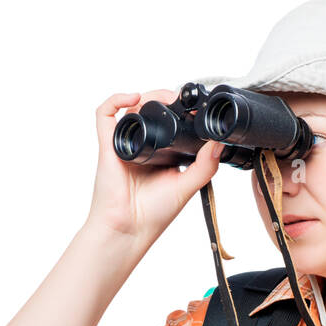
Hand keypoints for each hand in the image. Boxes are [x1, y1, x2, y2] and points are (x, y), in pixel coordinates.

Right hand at [86, 90, 223, 244]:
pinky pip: (105, 114)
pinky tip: (134, 98)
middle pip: (150, 110)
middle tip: (181, 99)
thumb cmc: (153, 215)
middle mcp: (142, 147)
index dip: (179, 111)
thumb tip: (220, 142)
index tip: (193, 105)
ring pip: (131, 107)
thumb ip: (205, 166)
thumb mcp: (187, 187)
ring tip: (164, 98)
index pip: (169, 124)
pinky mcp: (107, 145)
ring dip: (147, 96)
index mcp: (161, 155)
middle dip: (165, 99)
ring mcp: (124, 144)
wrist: (128, 229)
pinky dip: (116, 99)